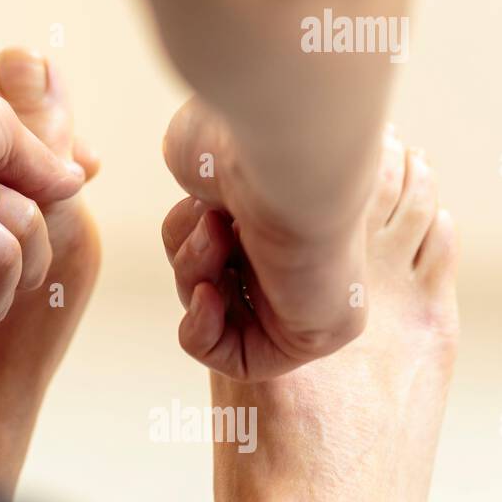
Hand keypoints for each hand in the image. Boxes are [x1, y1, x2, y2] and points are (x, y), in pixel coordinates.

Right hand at [161, 97, 370, 379]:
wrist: (287, 152)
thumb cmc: (244, 140)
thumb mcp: (202, 165)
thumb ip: (198, 196)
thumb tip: (204, 218)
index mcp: (275, 209)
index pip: (221, 251)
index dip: (189, 241)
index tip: (196, 211)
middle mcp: (296, 253)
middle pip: (212, 281)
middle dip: (192, 252)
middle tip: (208, 219)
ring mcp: (304, 294)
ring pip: (215, 313)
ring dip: (195, 273)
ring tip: (217, 233)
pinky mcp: (311, 336)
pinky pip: (236, 360)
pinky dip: (202, 328)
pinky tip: (209, 290)